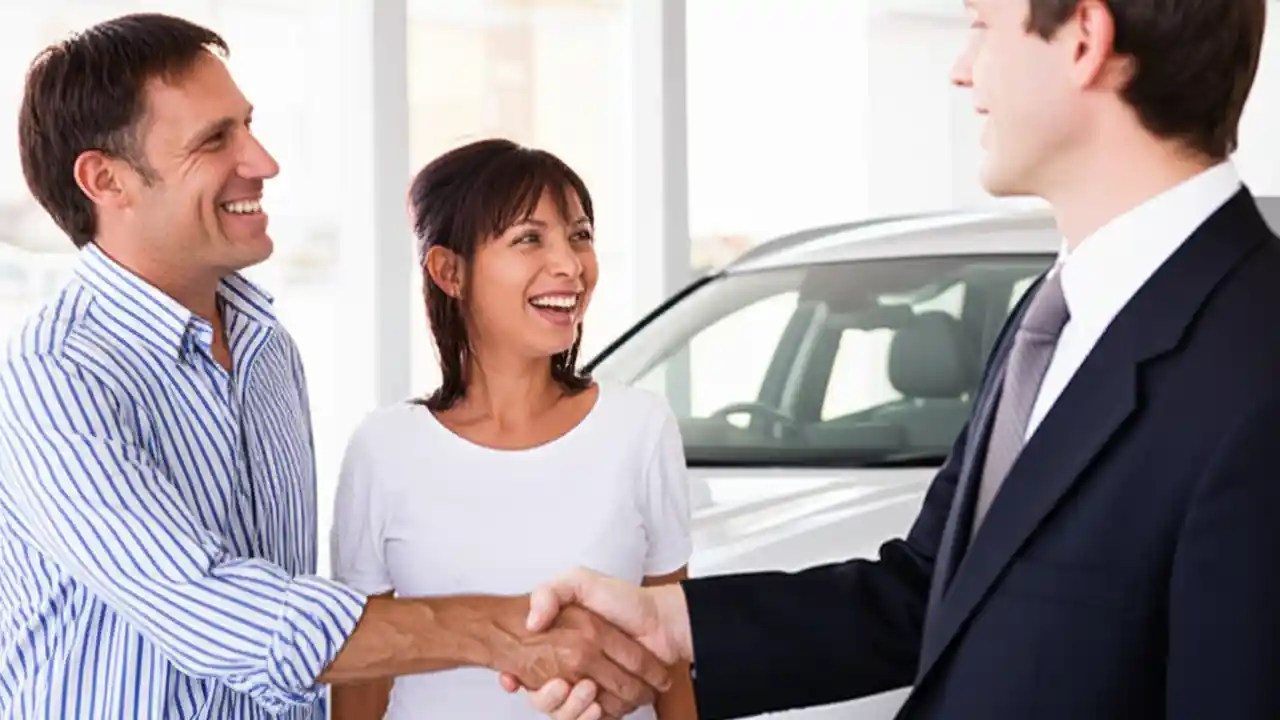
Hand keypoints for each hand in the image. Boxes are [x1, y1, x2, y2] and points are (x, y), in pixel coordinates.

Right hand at [494, 601, 671, 717]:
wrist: (662, 619)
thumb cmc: (623, 599)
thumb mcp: (580, 582)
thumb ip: (549, 593)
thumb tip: (531, 622)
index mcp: (559, 647)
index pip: (528, 671)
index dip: (516, 679)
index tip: (514, 679)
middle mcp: (571, 670)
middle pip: (548, 700)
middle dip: (550, 700)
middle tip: (562, 685)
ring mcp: (591, 688)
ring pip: (570, 715)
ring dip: (574, 710)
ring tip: (588, 692)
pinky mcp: (611, 702)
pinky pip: (597, 719)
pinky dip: (597, 717)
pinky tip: (598, 706)